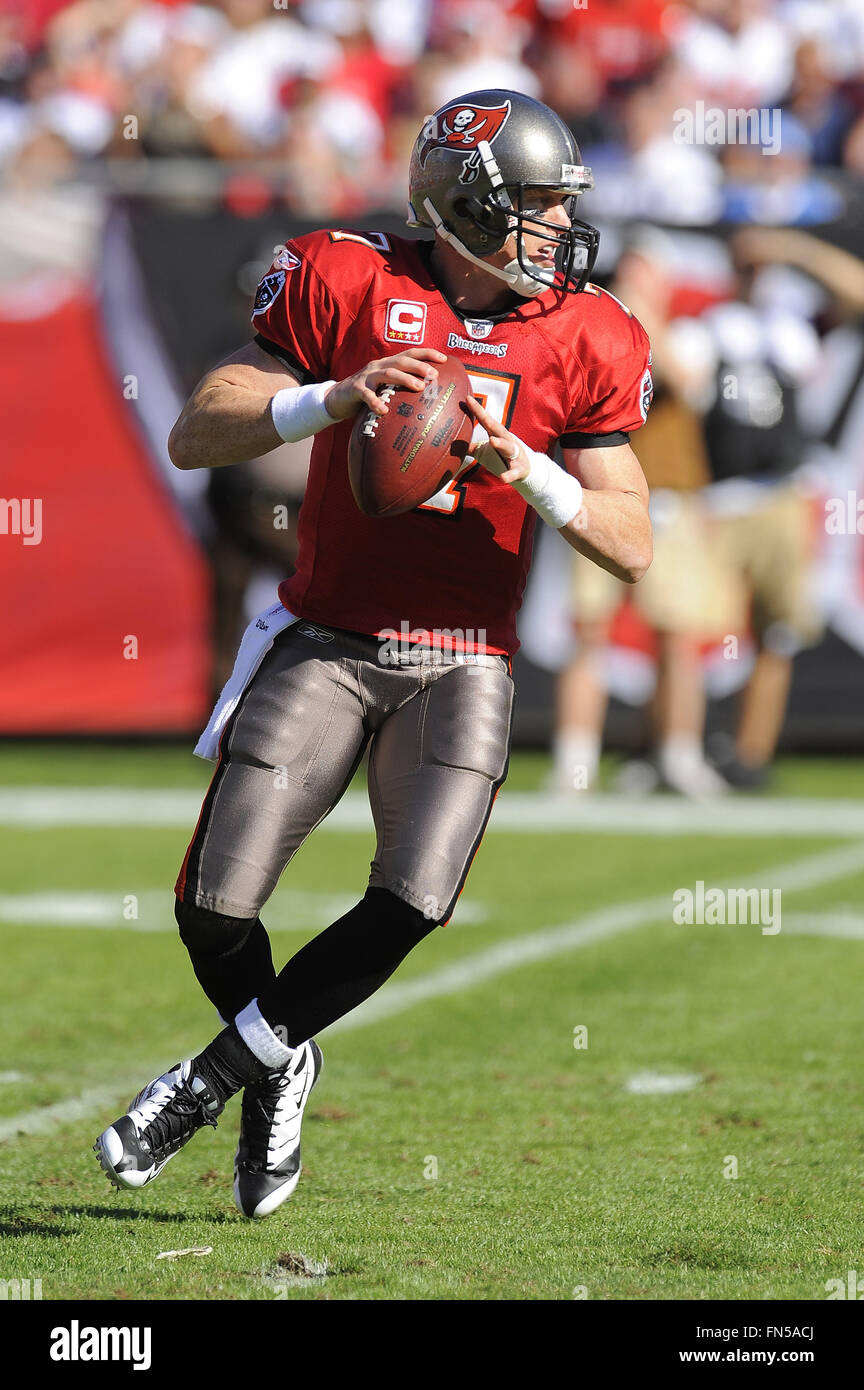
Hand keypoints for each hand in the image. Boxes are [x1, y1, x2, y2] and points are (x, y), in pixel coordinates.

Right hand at [324, 348, 448, 421]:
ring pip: (388, 373)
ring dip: (405, 379)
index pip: (410, 354)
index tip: (445, 359)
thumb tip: (427, 397)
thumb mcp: (385, 387)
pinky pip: (367, 395)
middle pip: (401, 361)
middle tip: (434, 374)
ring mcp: (366, 376)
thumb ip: (400, 388)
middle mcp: (378, 366)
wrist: (336, 398)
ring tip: (419, 387)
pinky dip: (376, 402)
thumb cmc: (366, 394)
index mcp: (388, 364)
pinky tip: (384, 411)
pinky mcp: (355, 389)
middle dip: (419, 366)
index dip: (427, 354)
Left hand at [463, 396, 531, 485]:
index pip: (486, 420)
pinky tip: (502, 477)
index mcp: (497, 435)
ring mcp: (514, 455)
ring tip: (492, 441)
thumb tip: (452, 443)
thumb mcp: (483, 450)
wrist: (524, 471)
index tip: (467, 399)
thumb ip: (469, 446)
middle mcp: (507, 441)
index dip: (477, 410)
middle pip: (499, 430)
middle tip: (483, 417)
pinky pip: (513, 473)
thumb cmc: (501, 457)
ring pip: (508, 447)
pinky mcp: (518, 469)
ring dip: (501, 444)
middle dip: (492, 423)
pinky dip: (509, 475)